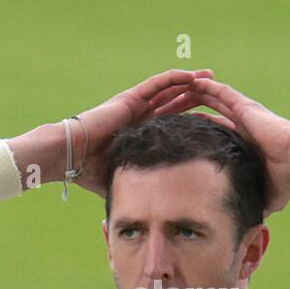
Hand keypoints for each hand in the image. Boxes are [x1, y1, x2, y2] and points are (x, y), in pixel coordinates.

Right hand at [67, 68, 213, 197]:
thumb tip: (154, 212)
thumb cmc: (89, 171)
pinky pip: (156, 84)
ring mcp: (136, 105)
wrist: (69, 156)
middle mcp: (140, 116)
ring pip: (169, 89)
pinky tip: (192, 76)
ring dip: (191, 83)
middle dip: (197, 98)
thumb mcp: (125, 181)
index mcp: (141, 133)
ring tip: (212, 79)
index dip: (192, 120)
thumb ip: (140, 190)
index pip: (172, 123)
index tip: (213, 122)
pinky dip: (174, 78)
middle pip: (175, 103)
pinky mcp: (130, 98)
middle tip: (220, 96)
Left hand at [152, 77, 289, 216]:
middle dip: (191, 109)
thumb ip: (253, 203)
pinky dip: (204, 86)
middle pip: (210, 112)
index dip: (199, 130)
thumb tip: (247, 223)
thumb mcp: (267, 196)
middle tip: (171, 109)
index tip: (181, 134)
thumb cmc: (287, 180)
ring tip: (174, 90)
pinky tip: (188, 81)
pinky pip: (220, 92)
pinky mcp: (245, 107)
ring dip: (193, 94)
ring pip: (212, 98)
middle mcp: (243, 124)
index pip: (217, 131)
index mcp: (245, 141)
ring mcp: (244, 113)